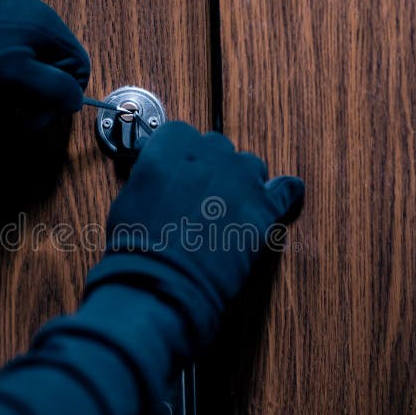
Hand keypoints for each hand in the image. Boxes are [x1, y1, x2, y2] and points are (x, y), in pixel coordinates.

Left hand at [0, 0, 89, 118]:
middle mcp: (32, 22)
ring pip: (16, 70)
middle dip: (25, 98)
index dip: (58, 101)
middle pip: (46, 73)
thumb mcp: (17, 75)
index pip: (77, 73)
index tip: (30, 116)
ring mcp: (3, 21)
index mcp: (49, 31)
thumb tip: (76, 101)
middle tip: (1, 110)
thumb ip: (54, 89)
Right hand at [85, 122, 304, 345]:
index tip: (176, 171)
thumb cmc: (138, 246)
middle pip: (217, 148)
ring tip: (228, 207)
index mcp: (173, 145)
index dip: (178, 156)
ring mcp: (241, 180)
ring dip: (240, 181)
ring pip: (250, 166)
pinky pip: (286, 190)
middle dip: (209, 168)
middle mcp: (210, 154)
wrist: (162, 280)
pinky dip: (286, 192)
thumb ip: (150, 177)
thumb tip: (157, 177)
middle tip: (199, 196)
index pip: (181, 134)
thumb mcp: (128, 198)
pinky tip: (284, 195)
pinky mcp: (264, 209)